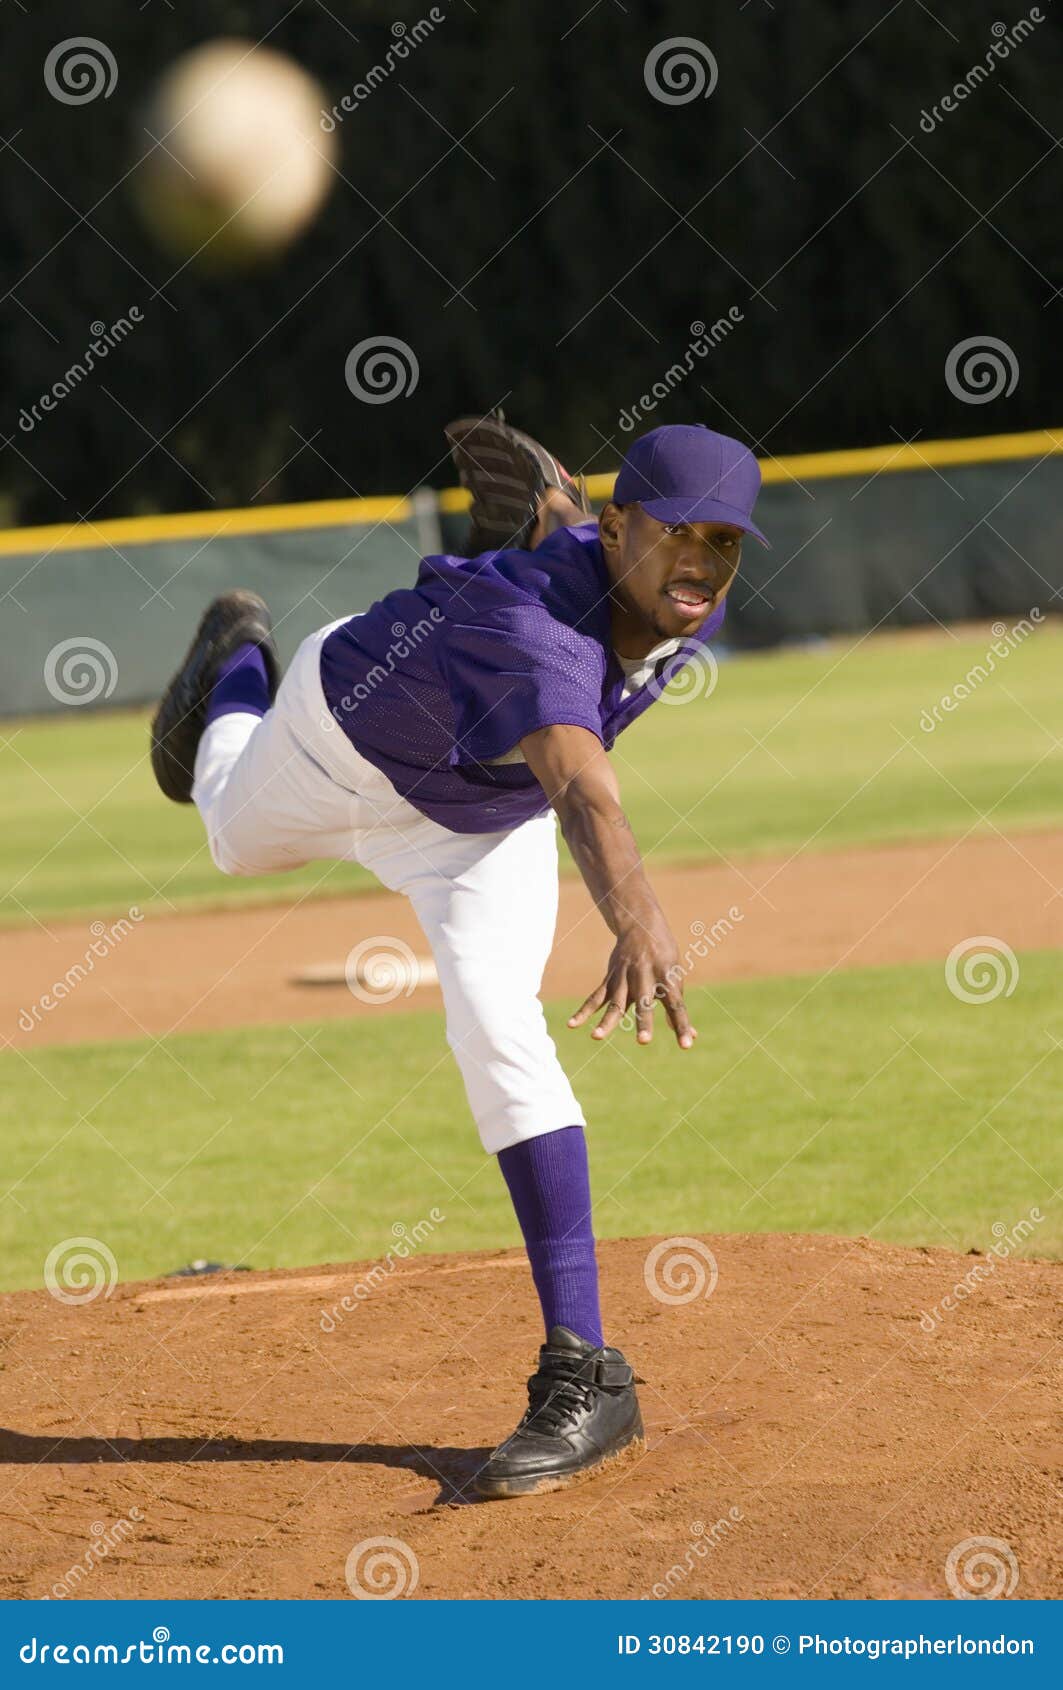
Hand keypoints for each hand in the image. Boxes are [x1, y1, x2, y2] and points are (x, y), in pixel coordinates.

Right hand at [567, 921, 696, 1048]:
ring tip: (596, 1037)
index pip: (676, 1005)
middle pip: (644, 1002)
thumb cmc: (664, 957)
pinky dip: (584, 1011)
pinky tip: (572, 1025)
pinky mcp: (610, 979)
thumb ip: (676, 1007)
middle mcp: (645, 976)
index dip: (682, 1025)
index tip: (686, 1045)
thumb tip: (690, 1037)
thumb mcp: (675, 977)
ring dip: (607, 1021)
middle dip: (643, 1021)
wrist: (640, 925)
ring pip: (615, 1002)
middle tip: (643, 1041)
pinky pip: (596, 997)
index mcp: (667, 976)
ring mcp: (625, 977)